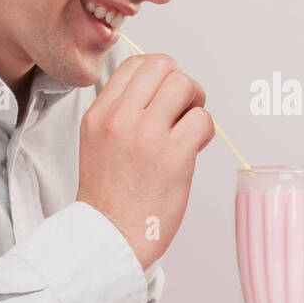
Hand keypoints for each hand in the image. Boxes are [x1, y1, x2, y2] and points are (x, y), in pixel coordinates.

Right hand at [76, 54, 214, 270]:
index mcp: (99, 113)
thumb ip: (123, 113)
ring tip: (188, 131)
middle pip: (163, 65)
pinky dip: (205, 132)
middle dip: (181, 84)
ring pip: (184, 85)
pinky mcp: (173, 155)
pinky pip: (202, 120)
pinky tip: (193, 150)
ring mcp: (146, 135)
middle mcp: (120, 118)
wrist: (109, 238)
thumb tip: (163, 92)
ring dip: (195, 105)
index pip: (136, 64)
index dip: (160, 75)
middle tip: (183, 111)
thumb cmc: (110, 197)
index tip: (165, 99)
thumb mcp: (98, 142)